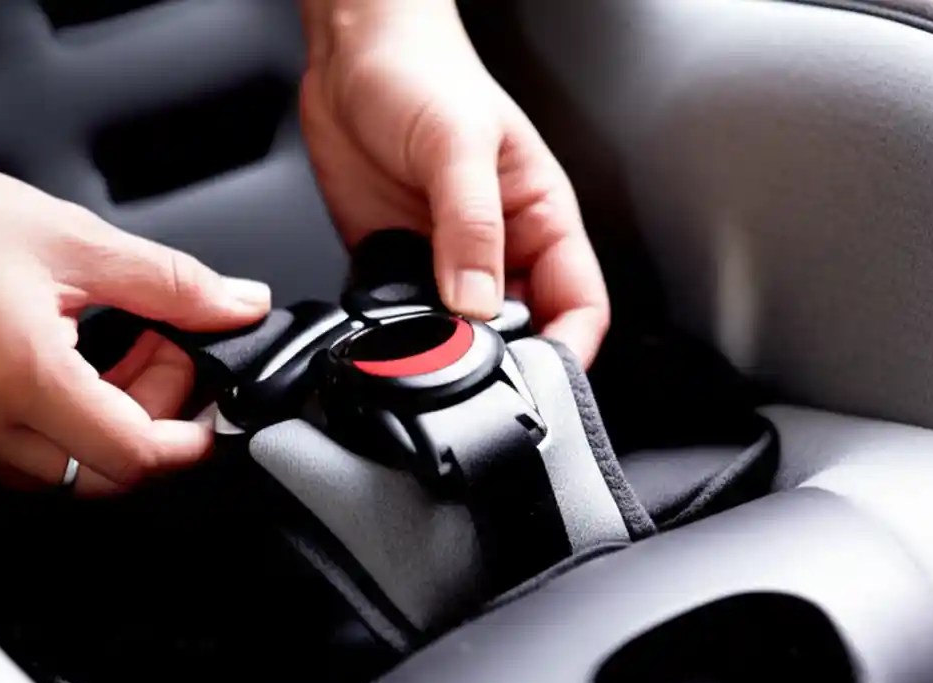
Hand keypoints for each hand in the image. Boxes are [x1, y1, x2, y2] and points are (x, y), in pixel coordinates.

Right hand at [0, 148, 270, 495]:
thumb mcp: (76, 241)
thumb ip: (172, 283)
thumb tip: (238, 306)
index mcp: (22, 379)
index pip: (133, 456)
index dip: (189, 440)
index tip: (211, 412)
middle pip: (101, 477)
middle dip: (152, 427)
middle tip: (162, 358)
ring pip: (61, 474)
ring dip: (107, 429)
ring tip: (114, 354)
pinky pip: (15, 459)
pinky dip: (59, 427)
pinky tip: (64, 367)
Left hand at [298, 0, 609, 365]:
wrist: (352, 52)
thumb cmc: (423, 72)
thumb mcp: (456, 144)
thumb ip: (470, 226)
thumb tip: (476, 304)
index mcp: (540, 216)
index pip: (579, 303)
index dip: (570, 349)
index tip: (539, 380)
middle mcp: (499, 246)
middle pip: (522, 330)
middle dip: (502, 360)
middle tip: (470, 376)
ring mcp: (446, 259)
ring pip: (461, 334)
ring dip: (445, 352)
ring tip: (426, 355)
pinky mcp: (397, 261)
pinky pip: (405, 318)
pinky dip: (399, 335)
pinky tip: (388, 333)